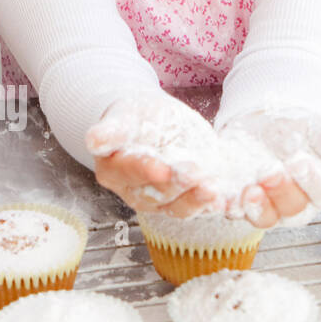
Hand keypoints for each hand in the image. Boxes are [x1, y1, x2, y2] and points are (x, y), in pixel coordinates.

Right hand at [85, 92, 231, 217]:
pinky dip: (214, 206)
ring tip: (215, 191)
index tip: (161, 168)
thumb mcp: (124, 114)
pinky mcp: (187, 200)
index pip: (129, 172)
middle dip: (178, 186)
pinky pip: (200, 207)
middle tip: (196, 174)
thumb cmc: (136, 117)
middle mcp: (135, 192)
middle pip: (156, 193)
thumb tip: (93, 139)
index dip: (145, 171)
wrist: (158, 123)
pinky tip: (228, 201)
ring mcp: (162, 201)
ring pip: (179, 206)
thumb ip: (112, 130)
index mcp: (114, 171)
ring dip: (198, 201)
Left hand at [219, 107, 320, 227]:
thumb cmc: (297, 128)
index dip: (311, 179)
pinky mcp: (234, 202)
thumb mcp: (318, 129)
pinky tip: (217, 197)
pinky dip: (222, 206)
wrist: (261, 122)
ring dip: (254, 206)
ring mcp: (262, 207)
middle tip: (270, 171)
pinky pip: (229, 210)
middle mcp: (292, 205)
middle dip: (280, 192)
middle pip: (290, 208)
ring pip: (261, 216)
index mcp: (319, 189)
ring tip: (248, 189)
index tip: (300, 161)